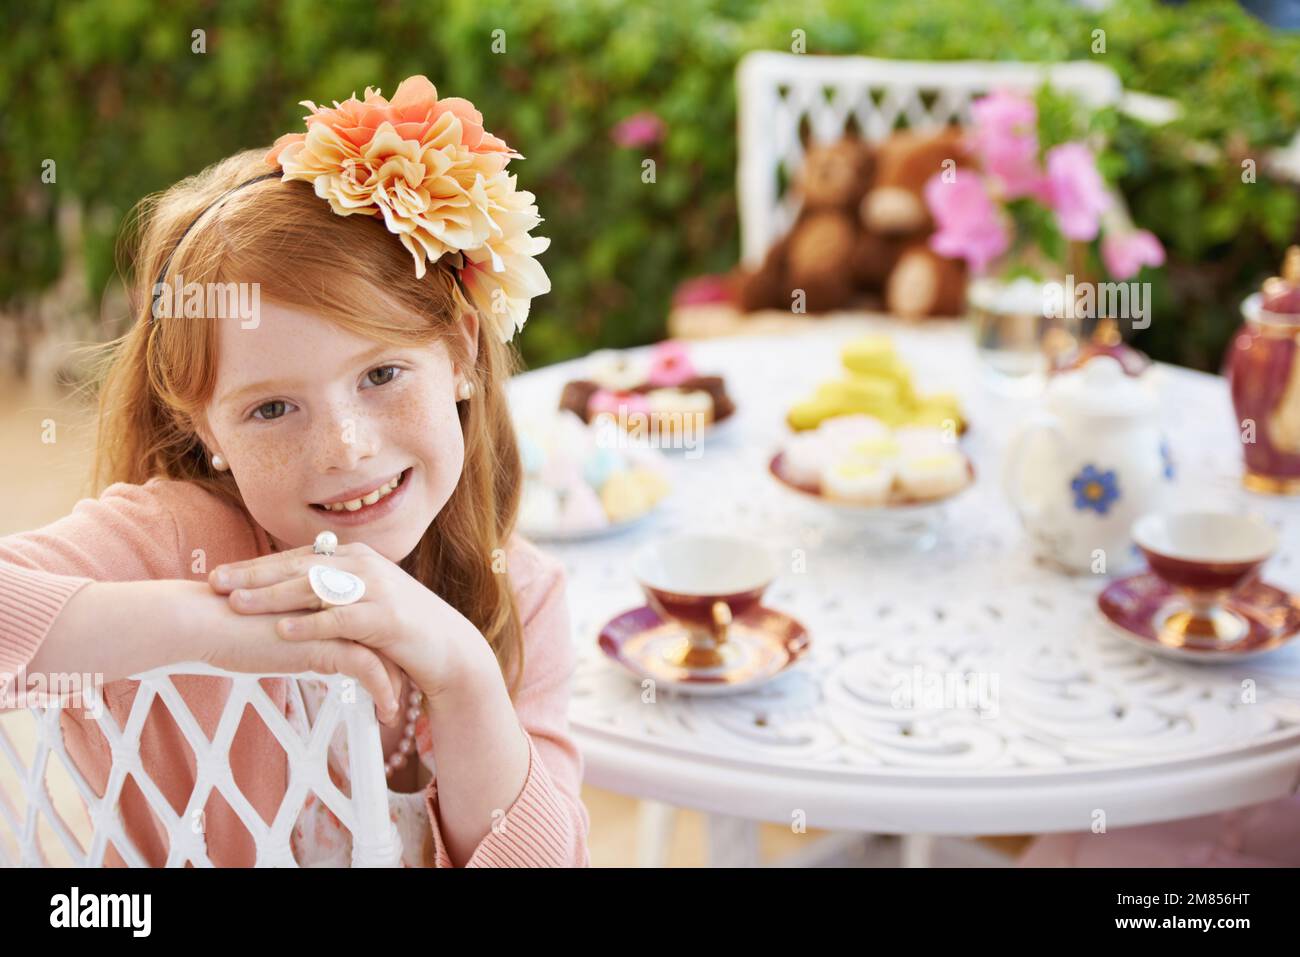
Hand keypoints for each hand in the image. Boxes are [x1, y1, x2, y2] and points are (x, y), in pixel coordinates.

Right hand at [175, 580, 404, 721]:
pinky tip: (388, 713)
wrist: (202, 620)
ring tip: (399, 710)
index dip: (380, 643)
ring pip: (381, 651)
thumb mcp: (271, 625)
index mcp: (324, 594)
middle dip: (397, 663)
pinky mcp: (324, 641)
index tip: (390, 668)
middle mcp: (334, 602)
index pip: (365, 619)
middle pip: (381, 633)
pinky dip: (382, 692)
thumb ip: (295, 631)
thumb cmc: (227, 624)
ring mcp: (332, 619)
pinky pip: (367, 669)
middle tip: (406, 690)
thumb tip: (304, 650)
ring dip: (396, 683)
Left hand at [207, 542, 490, 704]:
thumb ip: (331, 595)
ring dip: (272, 596)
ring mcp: (378, 588)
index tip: (219, 576)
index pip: (296, 559)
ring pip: (315, 588)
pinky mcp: (387, 617)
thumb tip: (287, 597)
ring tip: (237, 604)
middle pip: (298, 567)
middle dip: (253, 575)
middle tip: (214, 583)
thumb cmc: (401, 631)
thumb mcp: (363, 604)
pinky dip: (310, 623)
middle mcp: (364, 565)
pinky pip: (341, 618)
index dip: (256, 567)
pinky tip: (282, 630)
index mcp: (355, 558)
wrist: (449, 650)